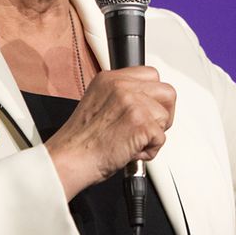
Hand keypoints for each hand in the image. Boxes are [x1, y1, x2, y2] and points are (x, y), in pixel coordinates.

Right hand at [43, 67, 175, 199]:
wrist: (69, 159)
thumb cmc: (80, 141)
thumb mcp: (97, 103)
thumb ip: (120, 97)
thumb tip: (144, 101)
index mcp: (110, 79)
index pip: (151, 75)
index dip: (154, 97)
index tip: (147, 110)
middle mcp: (122, 86)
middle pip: (166, 92)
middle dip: (162, 113)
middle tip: (147, 128)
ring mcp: (132, 103)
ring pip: (165, 116)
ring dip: (153, 135)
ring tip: (131, 142)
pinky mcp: (140, 123)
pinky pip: (161, 138)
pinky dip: (150, 151)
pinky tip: (130, 151)